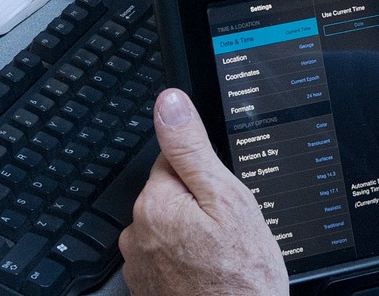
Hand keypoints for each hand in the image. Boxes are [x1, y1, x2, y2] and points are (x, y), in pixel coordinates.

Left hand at [121, 89, 286, 295]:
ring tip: (223, 259)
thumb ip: (192, 148)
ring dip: (192, 238)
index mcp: (154, 204)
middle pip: (170, 197)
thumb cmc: (241, 280)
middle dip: (197, 208)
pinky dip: (187, 265)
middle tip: (228, 234)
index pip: (173, 162)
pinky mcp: (147, 290)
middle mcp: (137, 234)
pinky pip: (168, 260)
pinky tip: (211, 276)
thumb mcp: (228, 200)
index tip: (223, 199)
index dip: (205, 177)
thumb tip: (168, 102)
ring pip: (170, 230)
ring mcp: (139, 266)